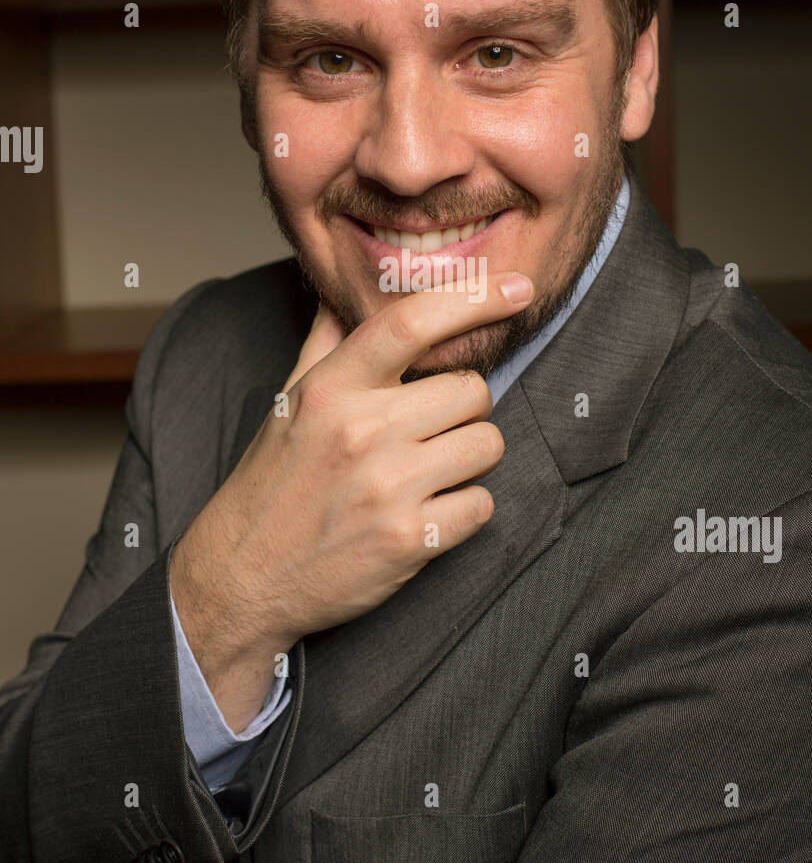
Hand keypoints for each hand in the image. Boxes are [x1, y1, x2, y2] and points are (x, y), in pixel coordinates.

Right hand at [170, 272, 532, 727]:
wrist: (244, 575)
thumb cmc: (274, 481)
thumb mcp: (290, 401)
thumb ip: (326, 341)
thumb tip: (343, 289)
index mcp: (332, 387)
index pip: (411, 322)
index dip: (474, 297)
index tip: (516, 287)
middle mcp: (362, 430)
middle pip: (471, 390)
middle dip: (464, 410)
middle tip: (430, 432)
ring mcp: (388, 486)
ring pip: (487, 445)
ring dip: (470, 459)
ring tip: (430, 473)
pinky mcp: (410, 538)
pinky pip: (482, 505)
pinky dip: (465, 510)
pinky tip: (428, 513)